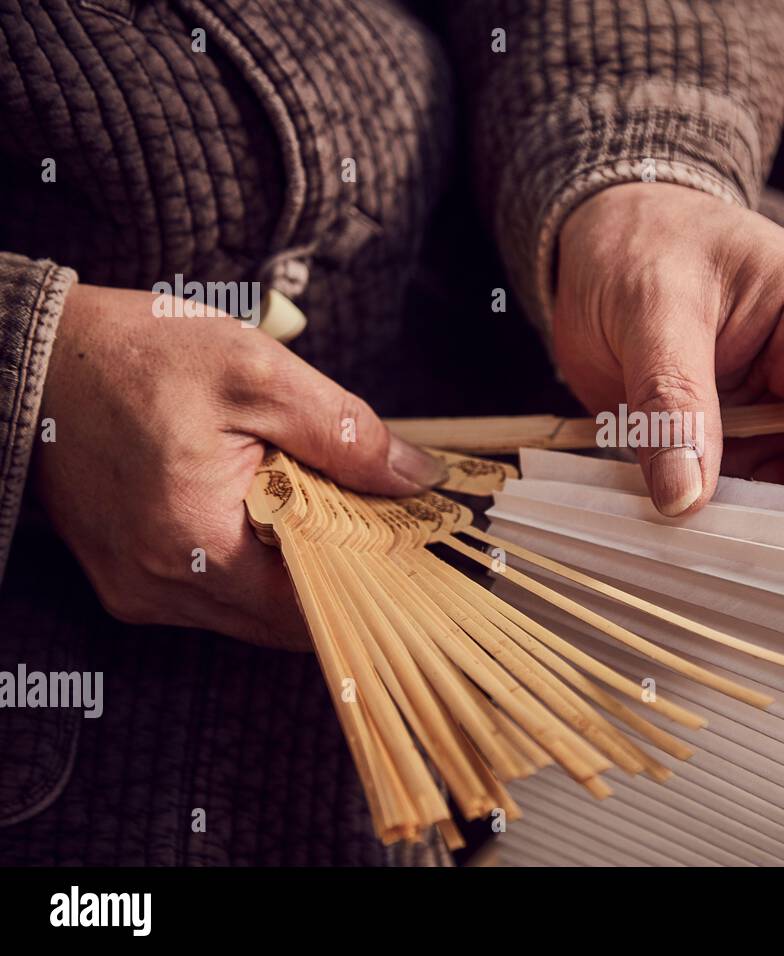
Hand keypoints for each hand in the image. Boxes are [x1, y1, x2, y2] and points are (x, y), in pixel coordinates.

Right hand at [33, 284, 446, 648]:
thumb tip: (416, 477)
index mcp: (195, 545)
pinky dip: (255, 565)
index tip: (409, 548)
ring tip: (329, 511)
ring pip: (250, 612)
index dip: (370, 582)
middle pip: (284, 618)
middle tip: (381, 524)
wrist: (32, 355)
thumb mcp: (257, 374)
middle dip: (339, 577)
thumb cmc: (137, 356)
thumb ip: (345, 433)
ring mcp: (135, 589)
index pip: (311, 609)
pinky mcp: (124, 577)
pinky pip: (213, 595)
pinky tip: (275, 516)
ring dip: (297, 573)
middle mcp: (159, 588)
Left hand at [553, 182, 783, 528]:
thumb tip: (685, 496)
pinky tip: (701, 548)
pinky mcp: (740, 448)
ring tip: (733, 563)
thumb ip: (670, 396)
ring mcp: (780, 417)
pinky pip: (749, 501)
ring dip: (771, 530)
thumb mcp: (651, 305)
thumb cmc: (642, 244)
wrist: (605, 236)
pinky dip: (730, 527)